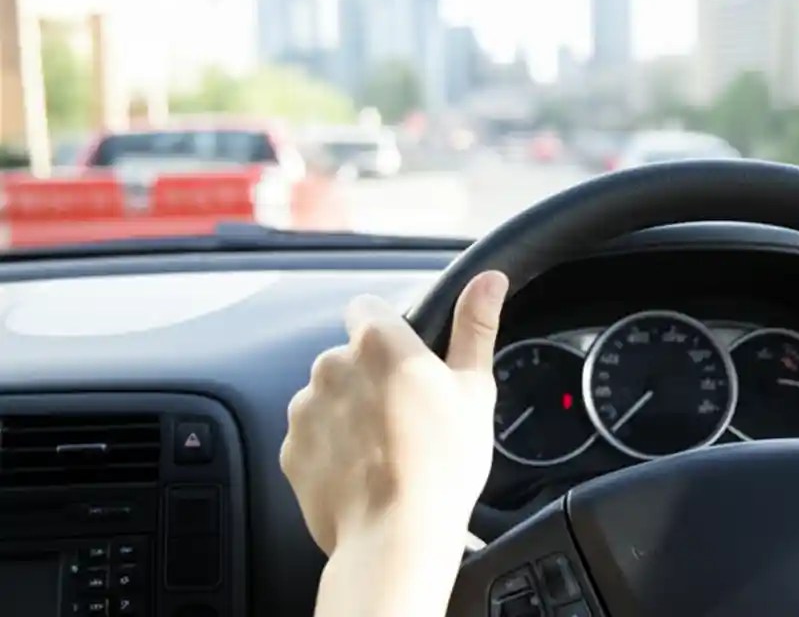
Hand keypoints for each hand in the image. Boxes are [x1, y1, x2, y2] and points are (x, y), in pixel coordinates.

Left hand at [280, 271, 508, 555]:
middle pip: (349, 357)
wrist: (396, 537)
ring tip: (386, 451)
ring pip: (328, 397)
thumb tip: (490, 279)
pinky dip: (331, 450)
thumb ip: (475, 326)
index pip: (368, 307)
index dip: (387, 330)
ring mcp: (305, 409)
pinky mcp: (291, 450)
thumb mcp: (474, 389)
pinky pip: (312, 438)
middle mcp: (332, 366)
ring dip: (348, 413)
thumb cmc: (443, 464)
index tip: (406, 360)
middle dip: (370, 378)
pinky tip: (363, 473)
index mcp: (379, 343)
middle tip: (407, 417)